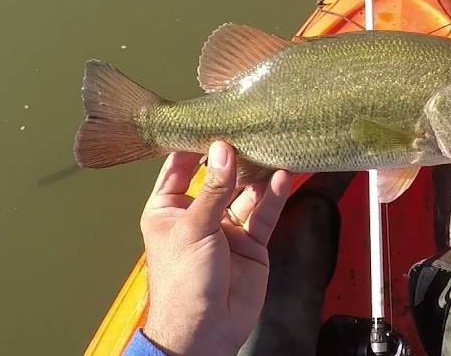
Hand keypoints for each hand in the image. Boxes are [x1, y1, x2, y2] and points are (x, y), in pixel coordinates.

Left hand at [139, 141, 292, 355]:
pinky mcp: (251, 242)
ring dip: (258, 172)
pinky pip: (264, 212)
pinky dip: (273, 194)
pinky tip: (282, 175)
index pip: (179, 166)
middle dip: (233, 154)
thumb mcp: (193, 229)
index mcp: (168, 209)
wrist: (205, 332)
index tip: (211, 118)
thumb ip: (213, 189)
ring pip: (245, 191)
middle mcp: (198, 214)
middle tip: (250, 125)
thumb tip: (223, 149)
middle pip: (218, 175)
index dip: (194, 144)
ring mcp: (226, 227)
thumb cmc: (183, 283)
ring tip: (272, 145)